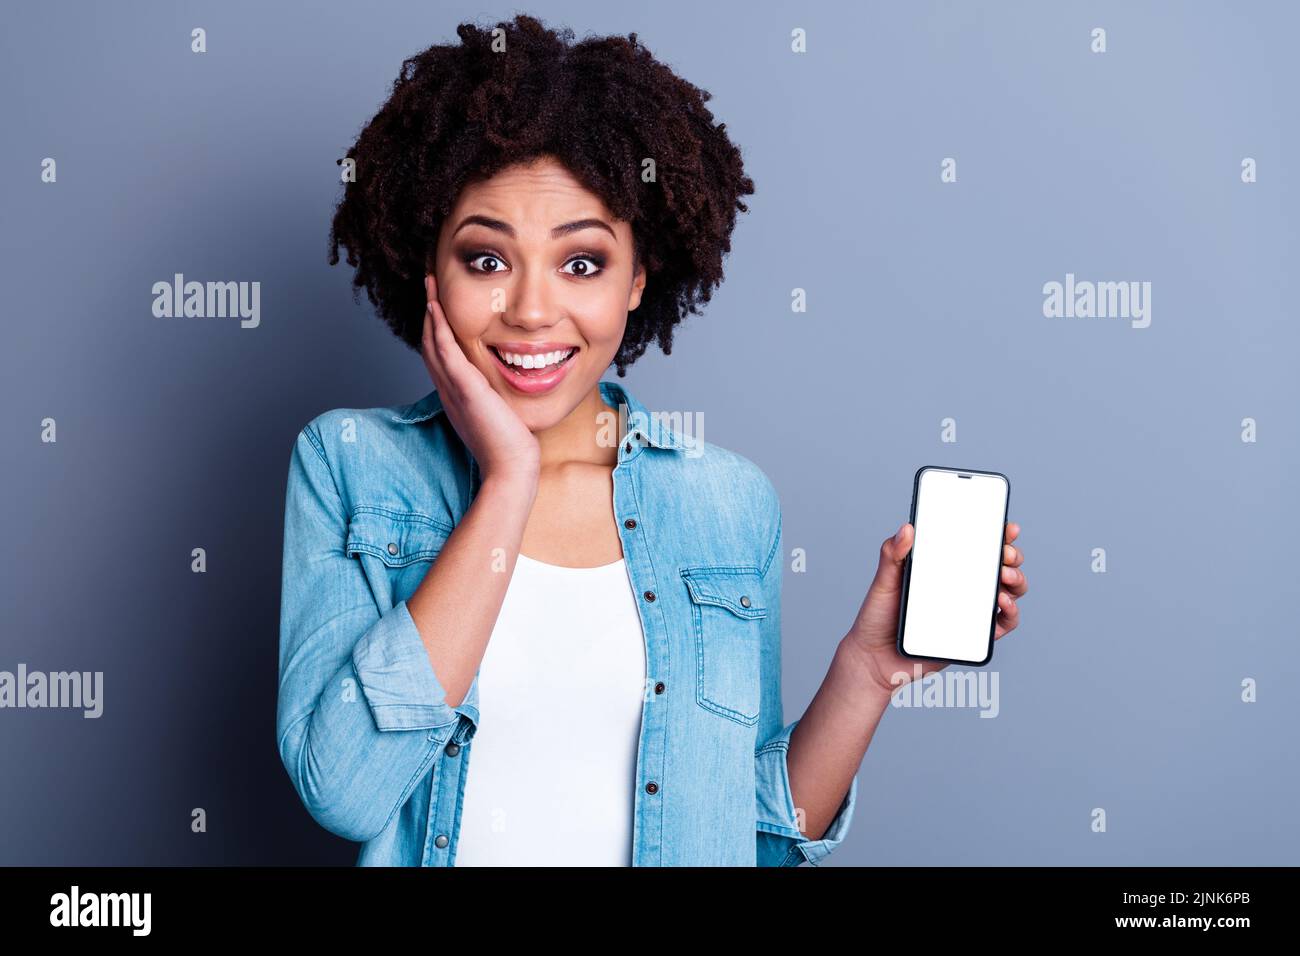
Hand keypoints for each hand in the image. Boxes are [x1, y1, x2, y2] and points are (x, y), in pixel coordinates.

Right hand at [421, 273, 539, 483]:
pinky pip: (445, 353)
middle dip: (429, 311)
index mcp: (455, 396)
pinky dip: (439, 328)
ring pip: (433, 343)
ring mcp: (454, 390)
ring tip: (429, 282)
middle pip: (429, 343)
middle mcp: (448, 390)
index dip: (436, 327)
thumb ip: (494, 398)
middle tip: (428, 282)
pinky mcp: (465, 390)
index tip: (439, 302)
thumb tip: (501, 389)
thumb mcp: (498, 415)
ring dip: (430, 310)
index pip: (439, 355)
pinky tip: (436, 306)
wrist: (510, 468)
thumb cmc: (510, 447)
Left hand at [844, 521, 1027, 696]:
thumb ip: (892, 554)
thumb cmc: (878, 617)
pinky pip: (1003, 624)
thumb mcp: (884, 581)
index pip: (976, 546)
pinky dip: (1011, 612)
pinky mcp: (974, 635)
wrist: (875, 658)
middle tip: (1005, 553)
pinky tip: (1002, 602)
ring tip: (1005, 576)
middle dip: (1012, 555)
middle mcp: (961, 586)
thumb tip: (907, 528)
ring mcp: (970, 609)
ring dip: (1017, 580)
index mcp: (944, 568)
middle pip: (1000, 566)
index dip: (997, 535)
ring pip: (1009, 591)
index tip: (1007, 528)